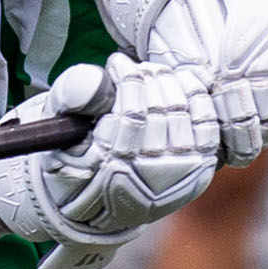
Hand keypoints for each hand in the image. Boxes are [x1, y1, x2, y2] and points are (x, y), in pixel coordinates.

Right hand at [0, 56, 222, 268]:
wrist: (103, 205)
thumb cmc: (78, 158)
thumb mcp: (60, 129)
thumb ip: (71, 97)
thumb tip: (100, 76)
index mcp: (110, 168)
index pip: (130, 114)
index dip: (126, 79)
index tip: (117, 63)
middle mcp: (148, 177)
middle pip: (158, 110)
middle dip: (148, 78)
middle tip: (137, 68)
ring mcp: (178, 176)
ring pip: (182, 113)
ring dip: (169, 84)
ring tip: (154, 74)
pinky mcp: (200, 173)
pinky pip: (208, 126)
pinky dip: (197, 98)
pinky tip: (181, 83)